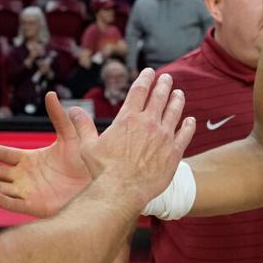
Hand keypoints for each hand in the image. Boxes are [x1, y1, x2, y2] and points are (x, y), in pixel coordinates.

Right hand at [0, 92, 98, 216]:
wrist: (96, 186)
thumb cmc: (83, 162)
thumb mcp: (70, 138)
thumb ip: (59, 118)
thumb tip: (50, 94)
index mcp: (29, 160)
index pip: (6, 155)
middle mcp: (24, 177)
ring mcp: (28, 193)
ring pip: (0, 189)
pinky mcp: (35, 207)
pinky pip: (15, 205)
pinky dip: (3, 201)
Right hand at [80, 69, 195, 207]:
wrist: (122, 191)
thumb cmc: (103, 171)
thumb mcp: (87, 146)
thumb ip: (82, 126)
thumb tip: (72, 110)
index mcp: (128, 118)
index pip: (139, 91)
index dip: (145, 79)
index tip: (150, 72)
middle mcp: (148, 123)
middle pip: (159, 97)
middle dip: (164, 85)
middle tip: (167, 79)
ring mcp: (164, 137)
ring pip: (175, 112)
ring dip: (177, 100)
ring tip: (179, 94)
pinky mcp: (174, 152)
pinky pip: (185, 134)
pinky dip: (189, 125)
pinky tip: (190, 120)